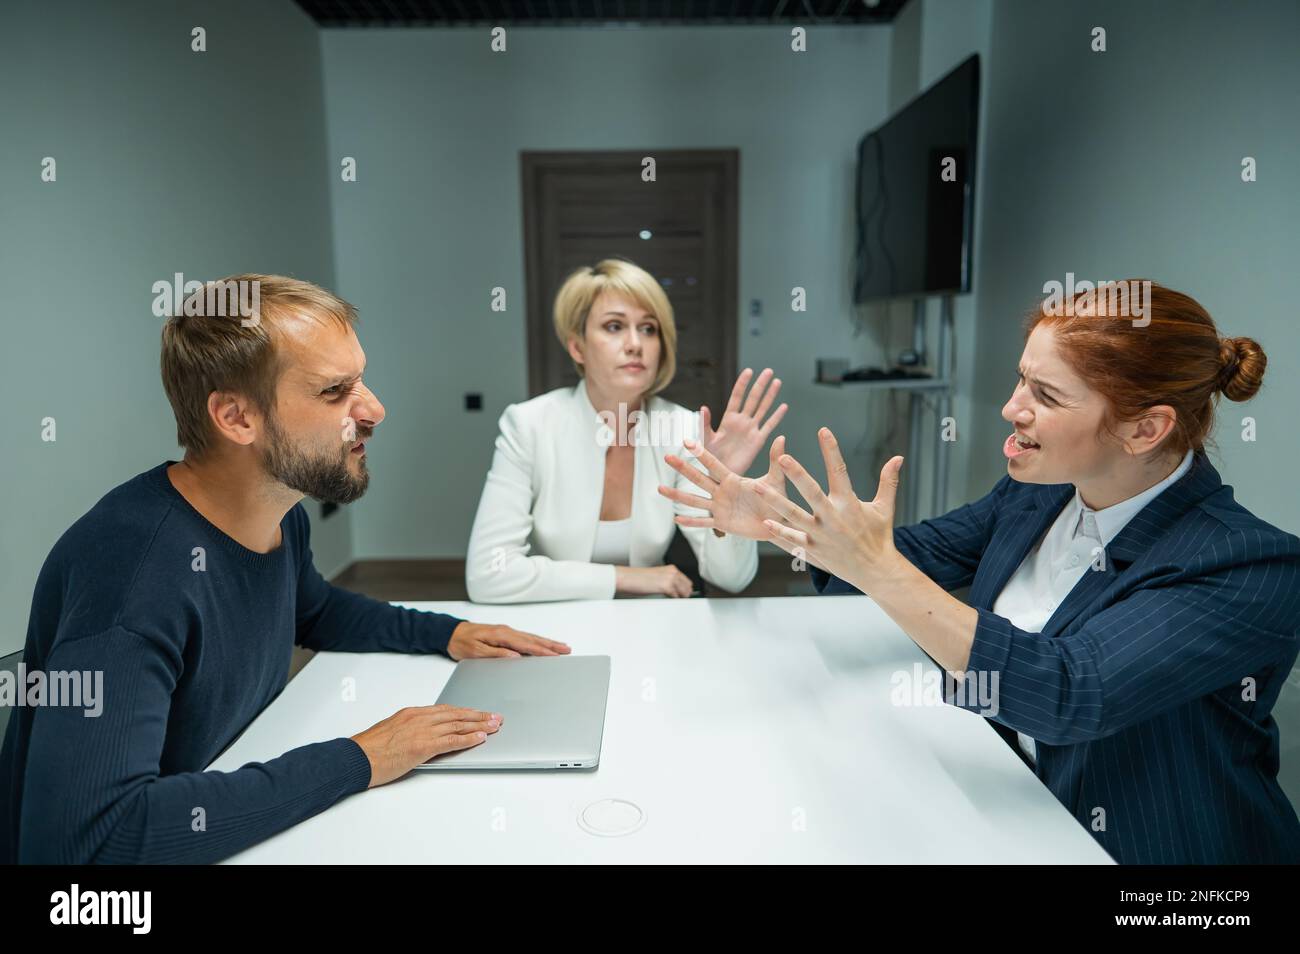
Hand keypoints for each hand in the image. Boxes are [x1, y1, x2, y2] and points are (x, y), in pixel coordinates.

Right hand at [352, 705, 503, 785]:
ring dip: (480, 726)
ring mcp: (422, 731)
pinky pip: (451, 741)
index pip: (446, 710)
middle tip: (495, 717)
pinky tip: (480, 738)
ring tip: (494, 726)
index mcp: (412, 713)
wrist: (356, 758)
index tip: (478, 713)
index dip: (465, 711)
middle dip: (478, 716)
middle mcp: (419, 718)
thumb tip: (424, 735)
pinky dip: (468, 739)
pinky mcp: (423, 746)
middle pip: (456, 714)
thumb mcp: (392, 731)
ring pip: (458, 725)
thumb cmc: (369, 748)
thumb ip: (410, 729)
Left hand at [447, 622, 570, 660]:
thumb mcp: (476, 651)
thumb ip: (496, 654)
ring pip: (531, 638)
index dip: (542, 650)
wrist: (451, 633)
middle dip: (551, 645)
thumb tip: (515, 656)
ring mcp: (506, 632)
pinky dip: (537, 642)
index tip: (555, 655)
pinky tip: (543, 646)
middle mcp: (506, 631)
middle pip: (533, 639)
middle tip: (567, 650)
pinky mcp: (505, 635)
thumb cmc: (461, 642)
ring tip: (561, 647)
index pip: (526, 644)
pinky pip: (525, 639)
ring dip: (547, 643)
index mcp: (500, 635)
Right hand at [615, 564, 693, 597]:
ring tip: (672, 600)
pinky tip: (667, 600)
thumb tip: (674, 590)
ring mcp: (671, 579)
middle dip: (684, 594)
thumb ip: (667, 580)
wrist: (629, 578)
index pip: (686, 580)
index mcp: (671, 568)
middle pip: (688, 587)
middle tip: (678, 599)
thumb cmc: (638, 577)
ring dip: (679, 598)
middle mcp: (672, 572)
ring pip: (684, 592)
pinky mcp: (667, 587)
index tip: (683, 594)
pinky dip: (673, 600)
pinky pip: (676, 597)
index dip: (685, 589)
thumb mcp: (657, 576)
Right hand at [658, 435, 789, 540]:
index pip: (714, 464)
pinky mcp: (722, 523)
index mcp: (733, 479)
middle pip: (699, 479)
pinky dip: (690, 521)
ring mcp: (720, 507)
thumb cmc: (778, 499)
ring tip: (660, 488)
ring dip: (677, 495)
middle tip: (667, 457)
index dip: (701, 454)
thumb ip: (776, 460)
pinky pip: (704, 522)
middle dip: (683, 469)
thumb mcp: (776, 479)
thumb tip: (782, 438)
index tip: (688, 442)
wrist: (778, 522)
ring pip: (694, 501)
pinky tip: (676, 520)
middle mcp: (722, 492)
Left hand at [699, 368, 788, 475]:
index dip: (742, 384)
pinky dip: (776, 417)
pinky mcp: (758, 441)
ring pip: (762, 409)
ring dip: (770, 396)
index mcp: (728, 419)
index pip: (737, 397)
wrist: (720, 474)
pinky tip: (783, 407)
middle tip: (768, 371)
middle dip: (760, 385)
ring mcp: (750, 430)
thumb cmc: (709, 457)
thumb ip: (704, 424)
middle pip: (753, 399)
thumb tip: (702, 407)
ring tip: (777, 382)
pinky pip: (768, 426)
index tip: (749, 371)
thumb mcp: (705, 439)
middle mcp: (741, 422)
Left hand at [754, 427, 903, 591]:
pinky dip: (779, 532)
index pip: (839, 471)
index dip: (831, 450)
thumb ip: (888, 481)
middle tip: (782, 458)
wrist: (876, 571)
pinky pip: (793, 540)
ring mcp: (822, 535)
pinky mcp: (814, 550)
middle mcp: (834, 518)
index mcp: (850, 504)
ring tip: (756, 486)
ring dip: (774, 501)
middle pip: (812, 492)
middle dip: (797, 474)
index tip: (823, 431)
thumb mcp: (884, 507)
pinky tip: (765, 521)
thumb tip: (899, 457)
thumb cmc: (879, 535)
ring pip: (793, 515)